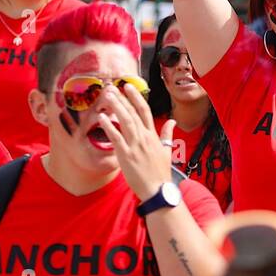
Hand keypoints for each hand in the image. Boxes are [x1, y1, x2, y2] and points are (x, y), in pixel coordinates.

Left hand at [102, 82, 172, 201]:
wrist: (157, 189)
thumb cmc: (160, 172)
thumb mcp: (167, 150)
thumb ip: (167, 134)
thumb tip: (173, 122)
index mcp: (152, 135)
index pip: (144, 110)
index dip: (136, 97)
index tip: (128, 86)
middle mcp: (144, 137)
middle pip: (132, 113)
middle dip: (122, 98)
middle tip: (112, 87)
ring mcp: (135, 145)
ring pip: (125, 121)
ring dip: (116, 107)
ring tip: (107, 96)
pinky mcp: (126, 155)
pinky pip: (116, 138)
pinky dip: (109, 126)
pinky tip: (102, 117)